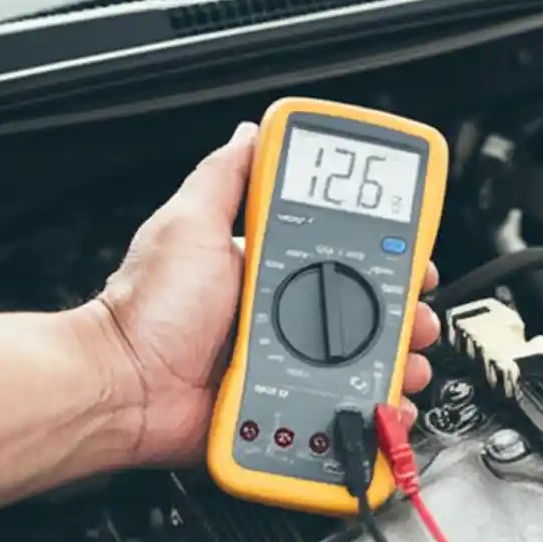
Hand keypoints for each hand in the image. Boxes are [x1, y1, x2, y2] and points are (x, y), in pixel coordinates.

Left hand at [90, 122, 439, 465]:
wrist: (124, 388)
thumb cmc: (147, 310)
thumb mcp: (188, 224)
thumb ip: (224, 177)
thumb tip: (250, 132)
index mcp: (264, 271)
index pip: (339, 257)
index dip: (382, 258)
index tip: (410, 262)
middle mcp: (277, 317)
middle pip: (360, 314)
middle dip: (401, 315)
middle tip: (419, 318)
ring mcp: (281, 365)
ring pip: (357, 364)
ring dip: (393, 363)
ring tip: (408, 362)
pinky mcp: (280, 407)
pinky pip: (335, 408)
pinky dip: (366, 409)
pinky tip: (383, 403)